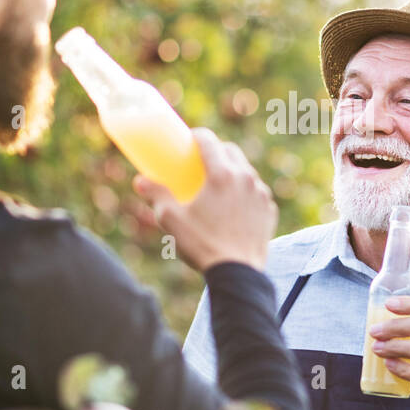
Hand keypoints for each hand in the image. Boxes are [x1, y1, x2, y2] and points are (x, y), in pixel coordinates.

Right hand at [133, 127, 276, 272]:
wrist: (238, 273)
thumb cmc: (202, 244)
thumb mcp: (172, 219)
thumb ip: (157, 195)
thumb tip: (140, 180)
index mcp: (221, 174)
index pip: (209, 141)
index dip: (197, 136)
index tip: (189, 139)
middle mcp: (245, 178)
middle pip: (231, 151)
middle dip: (216, 150)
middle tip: (202, 161)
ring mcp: (260, 194)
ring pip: (246, 170)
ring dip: (233, 170)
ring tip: (218, 183)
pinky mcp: (269, 210)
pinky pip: (257, 192)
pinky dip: (246, 191)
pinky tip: (235, 204)